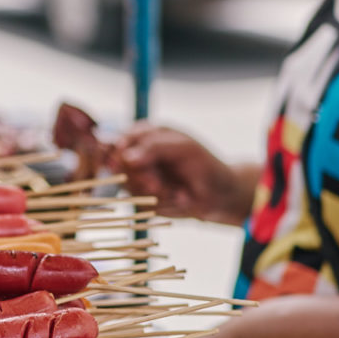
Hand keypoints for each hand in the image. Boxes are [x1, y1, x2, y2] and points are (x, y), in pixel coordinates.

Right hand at [111, 124, 253, 223]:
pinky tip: (179, 198)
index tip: (129, 163)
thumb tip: (126, 155)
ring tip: (178, 193)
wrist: (221, 195)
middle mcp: (138, 154)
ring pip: (128, 185)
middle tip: (158, 186)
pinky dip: (161, 203)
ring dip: (154, 192)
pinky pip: (140, 201)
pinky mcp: (144, 197)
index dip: (119, 153)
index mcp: (146, 134)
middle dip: (140, 178)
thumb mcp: (184, 148)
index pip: (118, 139)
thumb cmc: (205, 164)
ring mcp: (140, 177)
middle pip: (118, 165)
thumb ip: (155, 147)